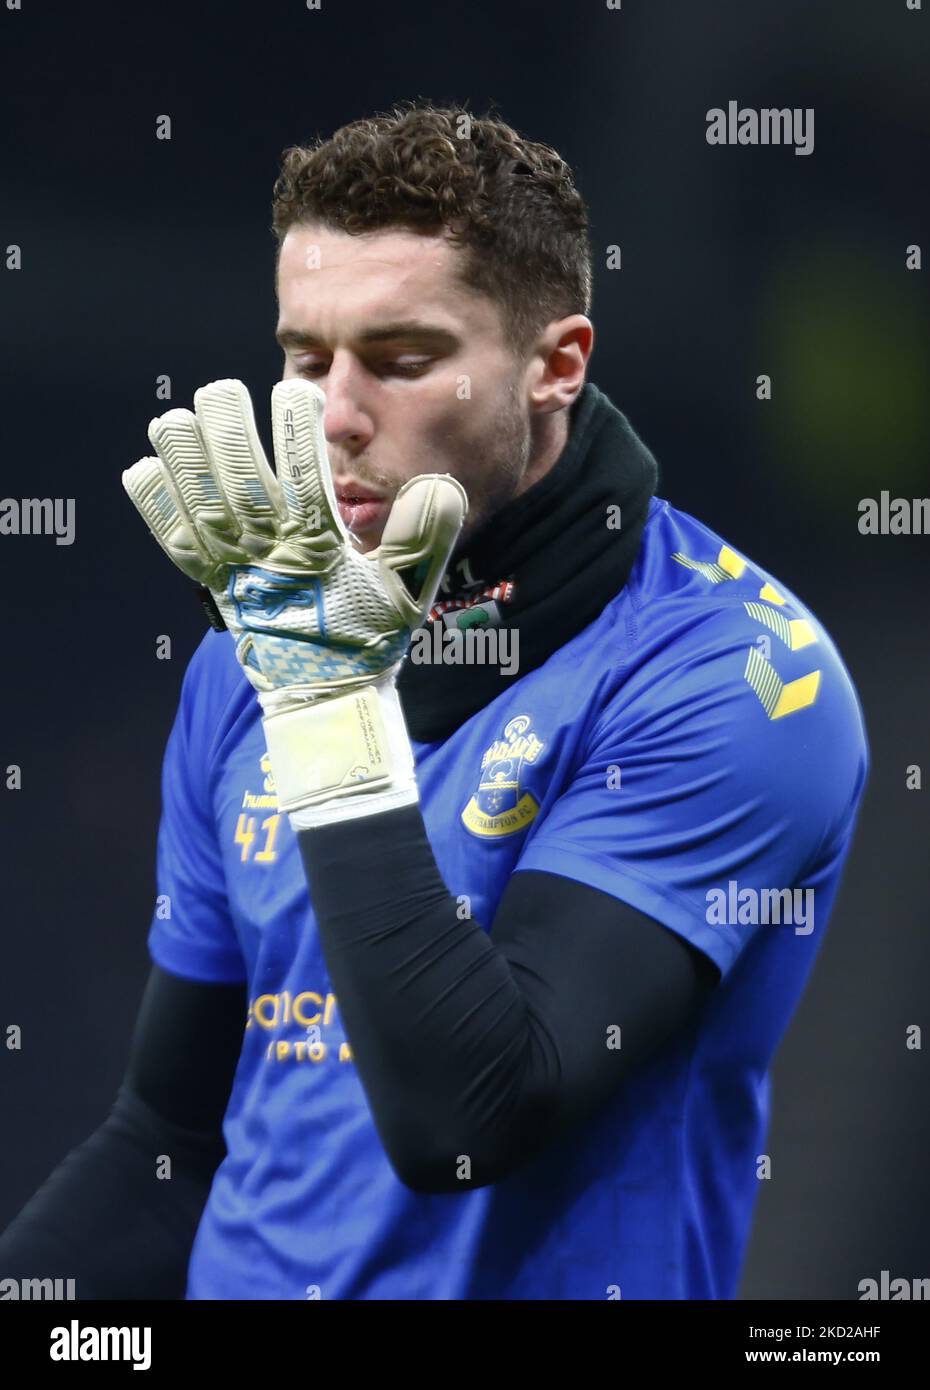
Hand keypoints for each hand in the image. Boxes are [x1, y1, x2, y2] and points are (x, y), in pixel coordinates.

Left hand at [123, 377, 466, 823]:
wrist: (324, 698)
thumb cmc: (368, 640)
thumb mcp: (408, 594)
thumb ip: (422, 541)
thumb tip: (439, 487)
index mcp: (319, 552)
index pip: (307, 481)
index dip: (298, 435)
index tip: (295, 394)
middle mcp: (270, 556)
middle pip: (242, 484)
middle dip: (228, 433)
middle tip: (219, 389)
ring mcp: (236, 571)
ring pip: (203, 507)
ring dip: (183, 461)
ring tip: (171, 417)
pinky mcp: (213, 586)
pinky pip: (177, 543)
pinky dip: (157, 509)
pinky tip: (143, 470)